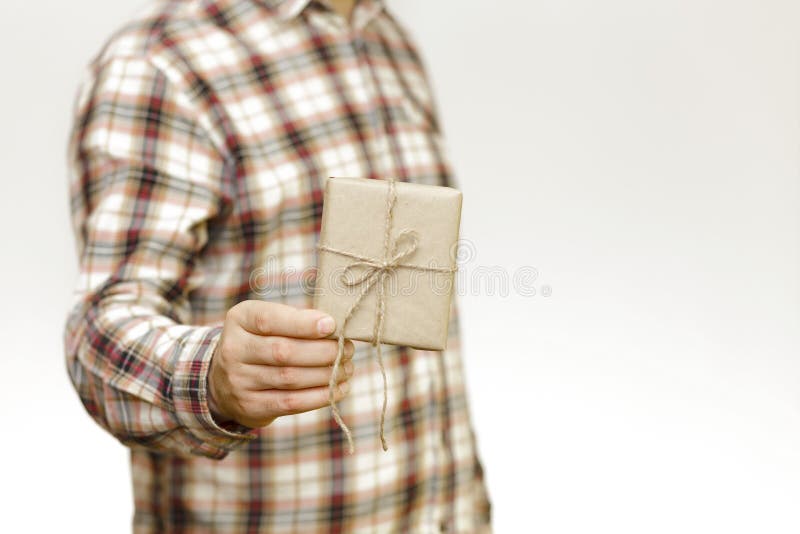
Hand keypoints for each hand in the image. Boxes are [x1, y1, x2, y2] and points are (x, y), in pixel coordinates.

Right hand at [207, 300, 353, 427]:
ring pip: (290, 379)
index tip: (332, 324)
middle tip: (347, 349)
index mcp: (240, 320)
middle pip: (283, 352)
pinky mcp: (250, 406)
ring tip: (347, 368)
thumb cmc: (262, 341)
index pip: (269, 320)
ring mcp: (239, 381)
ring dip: (326, 374)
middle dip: (323, 351)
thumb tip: (332, 325)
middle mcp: (233, 350)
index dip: (303, 324)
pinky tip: (339, 388)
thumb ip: (296, 319)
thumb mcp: (268, 321)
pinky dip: (320, 396)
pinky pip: (291, 403)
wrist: (225, 378)